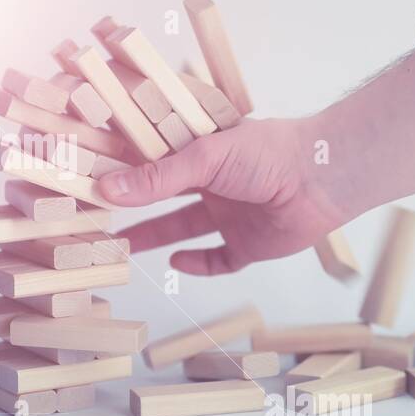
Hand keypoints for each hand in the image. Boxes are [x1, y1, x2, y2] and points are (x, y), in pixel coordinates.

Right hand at [95, 117, 343, 275]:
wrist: (324, 179)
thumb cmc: (268, 153)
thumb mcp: (205, 157)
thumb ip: (157, 177)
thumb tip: (108, 188)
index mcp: (203, 152)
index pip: (155, 158)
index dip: (125, 168)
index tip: (91, 175)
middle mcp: (214, 182)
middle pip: (163, 197)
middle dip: (133, 206)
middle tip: (98, 215)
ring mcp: (231, 213)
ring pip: (183, 228)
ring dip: (154, 236)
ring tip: (121, 245)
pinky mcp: (249, 243)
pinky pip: (218, 258)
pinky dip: (198, 263)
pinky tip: (177, 262)